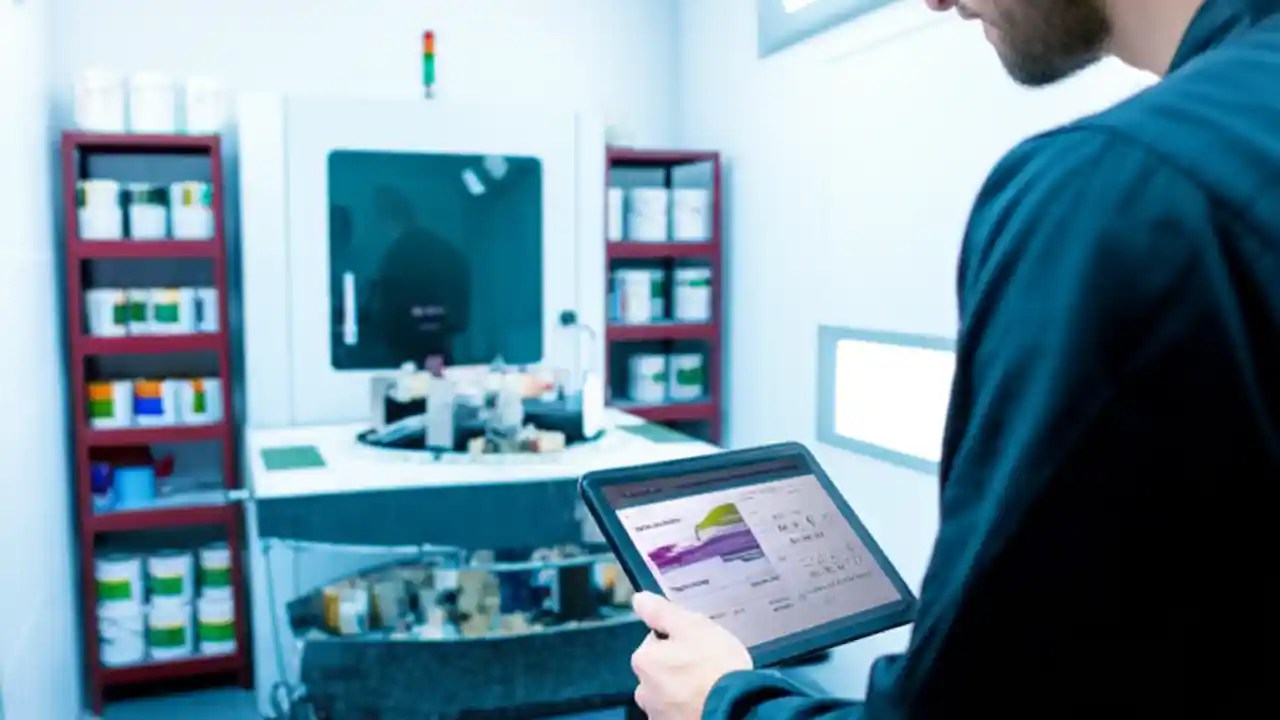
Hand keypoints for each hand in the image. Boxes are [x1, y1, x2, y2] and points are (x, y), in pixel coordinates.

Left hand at [630, 592, 752, 719]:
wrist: (736, 711)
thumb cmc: (715, 664)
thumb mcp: (692, 627)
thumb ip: (661, 612)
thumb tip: (638, 599)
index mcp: (644, 660)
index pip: (656, 641)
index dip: (678, 640)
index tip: (699, 644)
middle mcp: (642, 691)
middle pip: (660, 670)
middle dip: (677, 668)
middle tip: (707, 667)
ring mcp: (657, 716)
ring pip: (669, 695)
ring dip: (682, 691)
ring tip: (711, 688)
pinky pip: (679, 714)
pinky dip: (689, 710)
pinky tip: (708, 704)